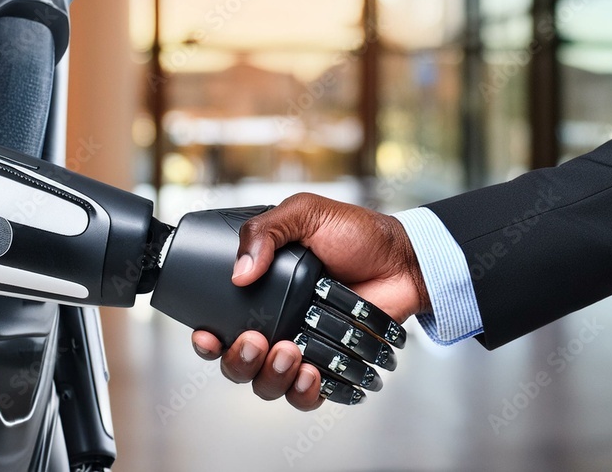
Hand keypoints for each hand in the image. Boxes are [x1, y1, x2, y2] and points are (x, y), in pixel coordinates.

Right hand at [190, 193, 429, 410]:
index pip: (220, 323)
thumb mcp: (306, 213)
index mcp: (263, 290)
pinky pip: (305, 397)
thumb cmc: (358, 235)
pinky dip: (304, 393)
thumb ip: (266, 230)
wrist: (404, 260)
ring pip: (267, 384)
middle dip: (239, 361)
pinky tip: (311, 375)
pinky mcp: (329, 367)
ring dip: (271, 377)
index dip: (207, 339)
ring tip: (290, 354)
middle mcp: (277, 323)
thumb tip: (239, 272)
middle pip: (239, 362)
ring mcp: (302, 348)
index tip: (208, 337)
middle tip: (257, 342)